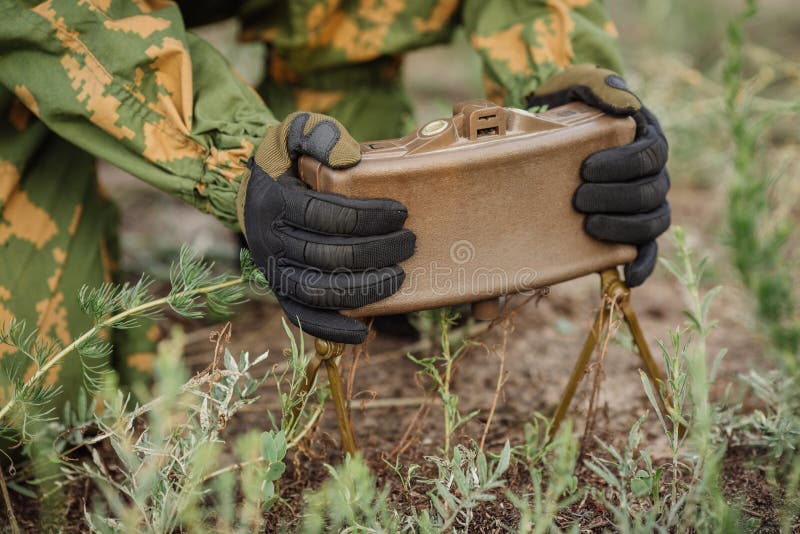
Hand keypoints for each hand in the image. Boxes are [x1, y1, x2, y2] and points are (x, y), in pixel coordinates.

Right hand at [237, 112, 414, 342]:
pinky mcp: (280, 292)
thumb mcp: (292, 133)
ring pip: (321, 290)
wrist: (252, 192)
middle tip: (411, 242)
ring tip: (399, 276)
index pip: (326, 215)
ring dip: (364, 289)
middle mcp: (270, 242)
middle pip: (329, 255)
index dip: (367, 217)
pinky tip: (365, 331)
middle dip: (377, 251)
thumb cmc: (283, 162)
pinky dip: (333, 328)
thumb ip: (315, 133)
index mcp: (274, 204)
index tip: (402, 212)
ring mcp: (274, 272)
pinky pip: (304, 317)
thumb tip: (347, 156)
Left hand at [527, 65, 669, 286]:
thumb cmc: (571, 106)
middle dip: (614, 199)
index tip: (585, 169)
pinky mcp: (632, 229)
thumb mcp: (580, 84)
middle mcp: (654, 173)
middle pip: (649, 193)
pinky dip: (642, 265)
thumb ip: (601, 86)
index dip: (621, 166)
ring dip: (622, 228)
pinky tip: (627, 276)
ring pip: (652, 223)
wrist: (557, 132)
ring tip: (589, 226)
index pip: (648, 157)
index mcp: (647, 140)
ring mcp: (646, 203)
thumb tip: (626, 102)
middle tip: (577, 199)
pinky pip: (648, 251)